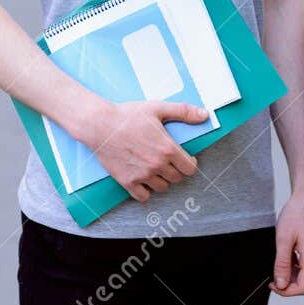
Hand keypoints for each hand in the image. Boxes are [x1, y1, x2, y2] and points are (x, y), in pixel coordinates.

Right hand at [79, 100, 208, 201]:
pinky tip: (143, 179)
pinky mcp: (127, 182)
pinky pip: (143, 196)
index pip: (190, 168)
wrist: (99, 125)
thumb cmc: (127, 116)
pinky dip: (145, 190)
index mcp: (167, 148)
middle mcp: (157, 165)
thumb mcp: (158, 108)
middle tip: (168, 161)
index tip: (185, 160)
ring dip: (162, 180)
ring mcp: (142, 175)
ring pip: (162, 188)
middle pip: (176, 178)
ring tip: (155, 168)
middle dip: (175, 170)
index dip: (190, 164)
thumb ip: (183, 112)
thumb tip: (204, 115)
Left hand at [270, 186, 303, 296]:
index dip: (286, 291)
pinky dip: (297, 266)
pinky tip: (287, 254)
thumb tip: (281, 284)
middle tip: (272, 276)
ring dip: (292, 274)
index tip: (272, 285)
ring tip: (279, 261)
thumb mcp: (283, 239)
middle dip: (288, 283)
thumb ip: (282, 264)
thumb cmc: (296, 214)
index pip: (302, 287)